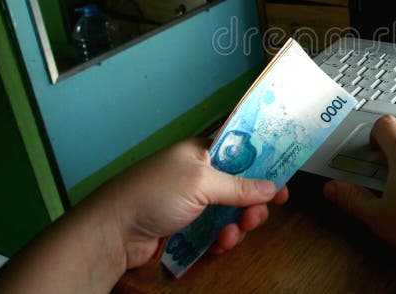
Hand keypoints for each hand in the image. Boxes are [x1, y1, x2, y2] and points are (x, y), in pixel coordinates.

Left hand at [0, 138, 287, 292]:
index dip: (263, 162)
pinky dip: (221, 239)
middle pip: (239, 185)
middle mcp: (197, 174)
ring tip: (234, 234)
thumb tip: (271, 187)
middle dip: (252, 202)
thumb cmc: (153, 194)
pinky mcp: (185, 228)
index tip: (283, 178)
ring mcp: (191, 202)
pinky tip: (219, 245)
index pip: (240, 150)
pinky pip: (214, 232)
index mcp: (200, 151)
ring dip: (238, 224)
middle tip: (261, 214)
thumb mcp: (200, 183)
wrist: (112, 232)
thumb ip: (238, 186)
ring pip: (229, 212)